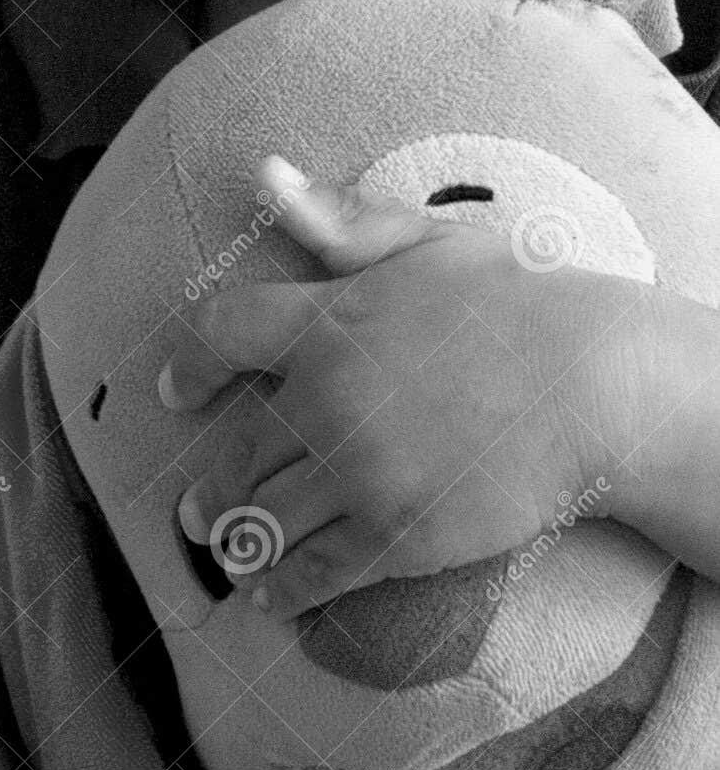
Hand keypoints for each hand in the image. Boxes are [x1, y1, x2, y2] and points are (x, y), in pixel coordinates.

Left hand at [163, 155, 648, 615]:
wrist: (594, 383)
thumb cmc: (515, 301)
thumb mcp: (424, 242)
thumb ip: (340, 221)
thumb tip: (264, 173)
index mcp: (326, 323)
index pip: (222, 335)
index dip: (190, 364)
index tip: (176, 390)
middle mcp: (324, 400)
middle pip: (240, 448)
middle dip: (213, 486)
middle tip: (196, 508)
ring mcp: (356, 473)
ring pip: (266, 515)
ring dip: (238, 538)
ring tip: (228, 550)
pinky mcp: (395, 533)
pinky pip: (315, 570)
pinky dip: (283, 589)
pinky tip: (271, 597)